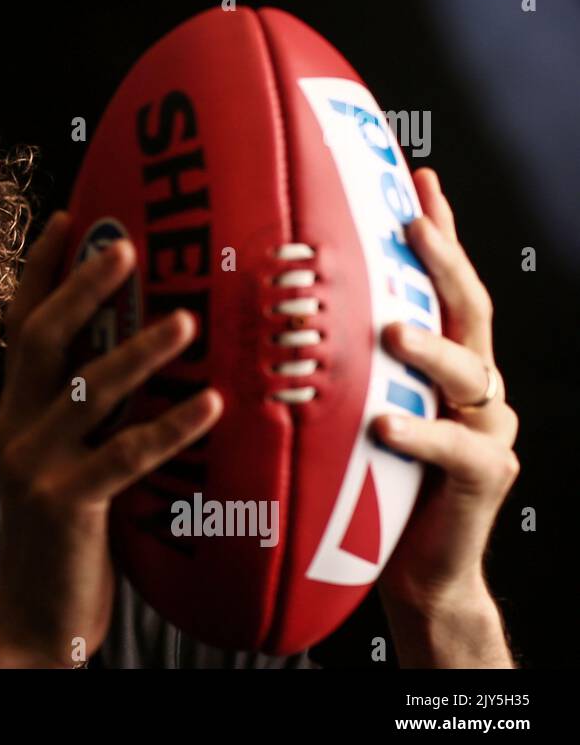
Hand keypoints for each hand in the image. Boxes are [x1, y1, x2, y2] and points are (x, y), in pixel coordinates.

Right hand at [0, 210, 221, 666]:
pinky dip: (170, 426)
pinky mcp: (67, 504)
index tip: (72, 217)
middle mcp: (17, 426)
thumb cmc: (66, 535)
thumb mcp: (66, 460)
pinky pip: (125, 456)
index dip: (43, 270)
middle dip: (82, 286)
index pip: (23, 325)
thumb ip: (93, 412)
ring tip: (185, 319)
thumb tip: (146, 354)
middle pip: (41, 339)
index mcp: (17, 410)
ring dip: (137, 351)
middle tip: (126, 245)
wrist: (34, 618)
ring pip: (85, 392)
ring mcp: (37, 465)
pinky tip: (210, 403)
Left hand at [372, 168, 518, 664]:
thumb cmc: (369, 482)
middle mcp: (474, 385)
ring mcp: (487, 428)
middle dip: (444, 261)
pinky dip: (420, 432)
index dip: (438, 229)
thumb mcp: (348, 409)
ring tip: (391, 329)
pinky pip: (455, 448)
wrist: (410, 568)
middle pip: (469, 309)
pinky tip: (384, 422)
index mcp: (442, 361)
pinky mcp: (485, 477)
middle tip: (411, 226)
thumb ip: (332, 362)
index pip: (443, 284)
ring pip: (468, 372)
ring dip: (429, 346)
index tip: (417, 176)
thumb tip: (259, 310)